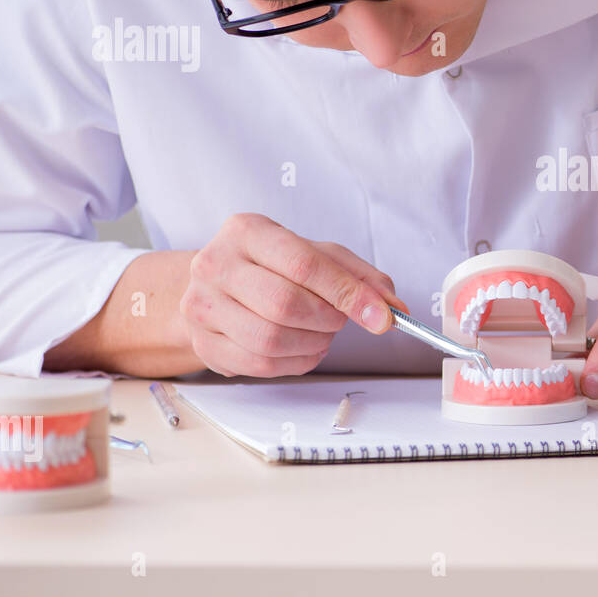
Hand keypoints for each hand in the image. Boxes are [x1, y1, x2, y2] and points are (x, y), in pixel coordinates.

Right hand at [179, 212, 406, 377]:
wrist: (216, 285)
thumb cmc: (271, 266)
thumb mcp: (316, 255)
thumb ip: (359, 277)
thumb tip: (394, 309)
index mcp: (247, 231)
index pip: (303, 264)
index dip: (348, 293)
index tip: (382, 316)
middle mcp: (216, 264)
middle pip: (285, 304)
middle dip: (327, 320)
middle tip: (339, 319)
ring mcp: (203, 305)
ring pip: (271, 339)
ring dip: (313, 343)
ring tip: (321, 332)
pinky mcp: (203, 342)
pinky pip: (260, 365)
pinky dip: (296, 362)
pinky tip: (304, 348)